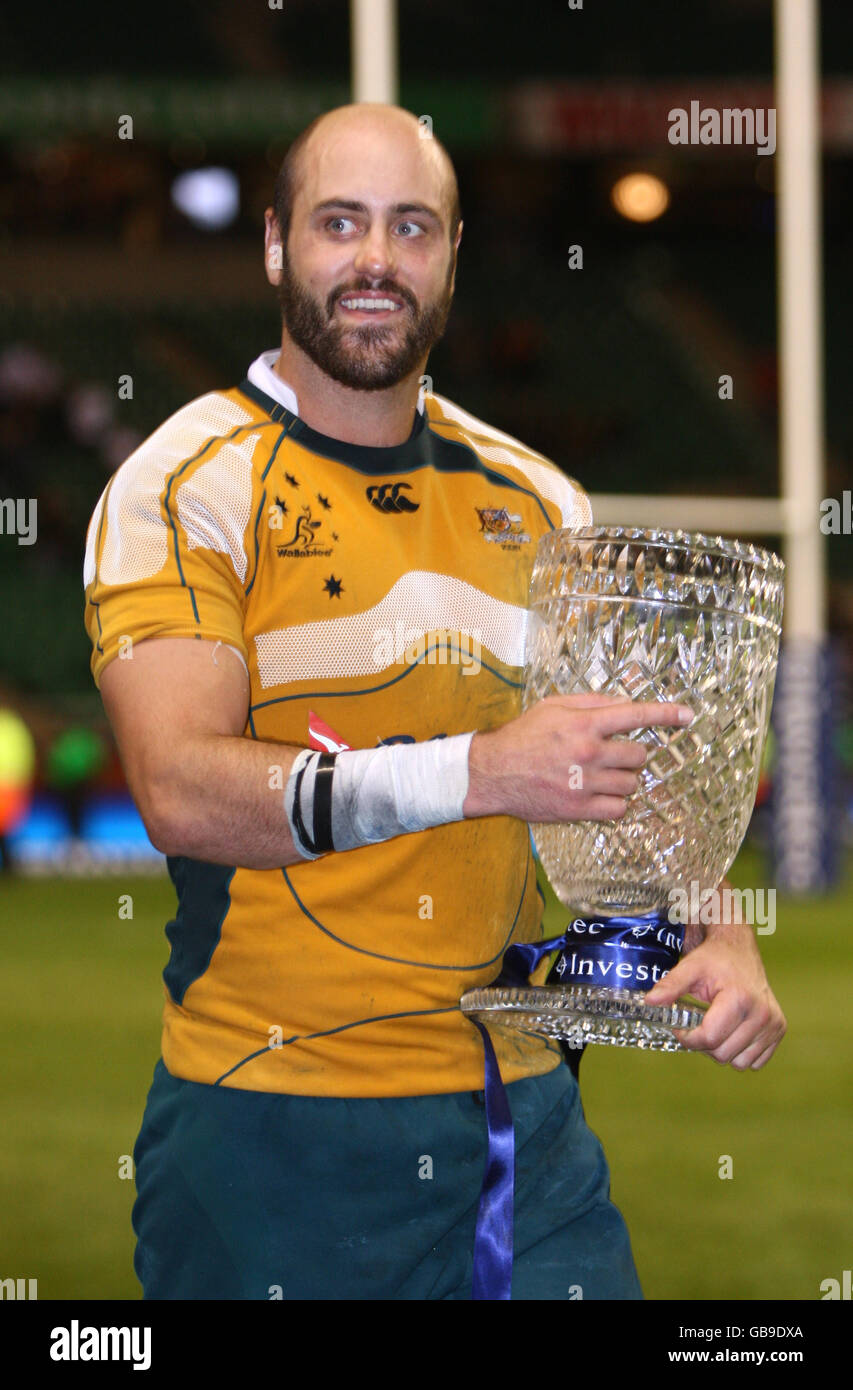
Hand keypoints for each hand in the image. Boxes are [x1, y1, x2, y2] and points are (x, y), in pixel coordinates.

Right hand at [464, 693, 692, 822]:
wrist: (493, 773)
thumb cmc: (523, 736)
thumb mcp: (553, 706)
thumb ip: (591, 703)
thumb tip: (624, 703)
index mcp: (584, 724)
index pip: (636, 714)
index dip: (667, 714)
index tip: (688, 715)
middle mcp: (589, 752)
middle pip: (639, 754)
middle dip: (630, 754)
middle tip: (610, 754)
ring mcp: (586, 783)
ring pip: (632, 783)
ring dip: (624, 779)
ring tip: (601, 775)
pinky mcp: (580, 809)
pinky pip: (620, 809)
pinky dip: (615, 802)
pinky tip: (599, 795)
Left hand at [645, 916, 785, 1069]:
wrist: (738, 947)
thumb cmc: (714, 957)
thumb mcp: (690, 967)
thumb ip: (671, 985)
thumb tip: (650, 1002)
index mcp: (740, 999)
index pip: (709, 1038)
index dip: (688, 1038)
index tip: (679, 1028)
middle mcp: (762, 1014)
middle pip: (723, 1054)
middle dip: (704, 1044)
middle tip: (696, 1025)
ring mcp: (773, 1024)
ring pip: (740, 1063)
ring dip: (723, 1050)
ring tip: (716, 1026)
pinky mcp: (779, 1029)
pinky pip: (755, 1061)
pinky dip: (741, 1052)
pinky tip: (732, 1031)